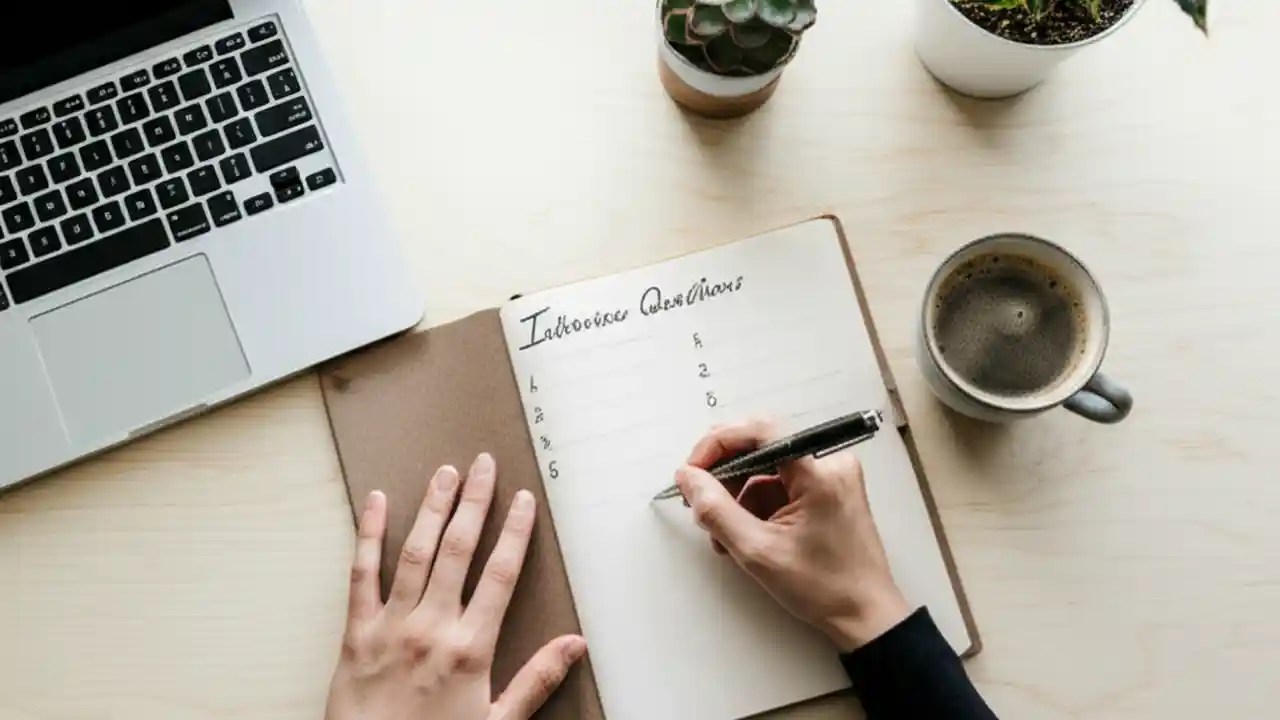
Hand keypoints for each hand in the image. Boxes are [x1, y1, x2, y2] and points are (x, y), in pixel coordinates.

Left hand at [325, 453, 586, 719]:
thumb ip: (536, 680)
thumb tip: (575, 645)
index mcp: (470, 649)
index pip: (500, 574)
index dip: (514, 532)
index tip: (523, 501)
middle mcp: (432, 627)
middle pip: (458, 550)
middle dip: (474, 502)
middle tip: (484, 465)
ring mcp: (391, 626)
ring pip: (415, 552)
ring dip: (431, 508)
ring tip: (444, 473)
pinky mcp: (355, 633)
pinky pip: (361, 574)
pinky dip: (367, 535)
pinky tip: (374, 504)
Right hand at [675, 420, 910, 652]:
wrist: (864, 615)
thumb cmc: (825, 589)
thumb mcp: (758, 552)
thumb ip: (716, 510)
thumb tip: (688, 479)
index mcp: (820, 473)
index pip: (761, 430)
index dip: (719, 443)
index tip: (694, 469)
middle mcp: (830, 463)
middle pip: (761, 446)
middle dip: (725, 474)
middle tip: (701, 501)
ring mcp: (831, 475)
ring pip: (766, 467)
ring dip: (738, 496)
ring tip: (725, 533)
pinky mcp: (827, 489)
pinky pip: (780, 483)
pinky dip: (757, 504)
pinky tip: (746, 533)